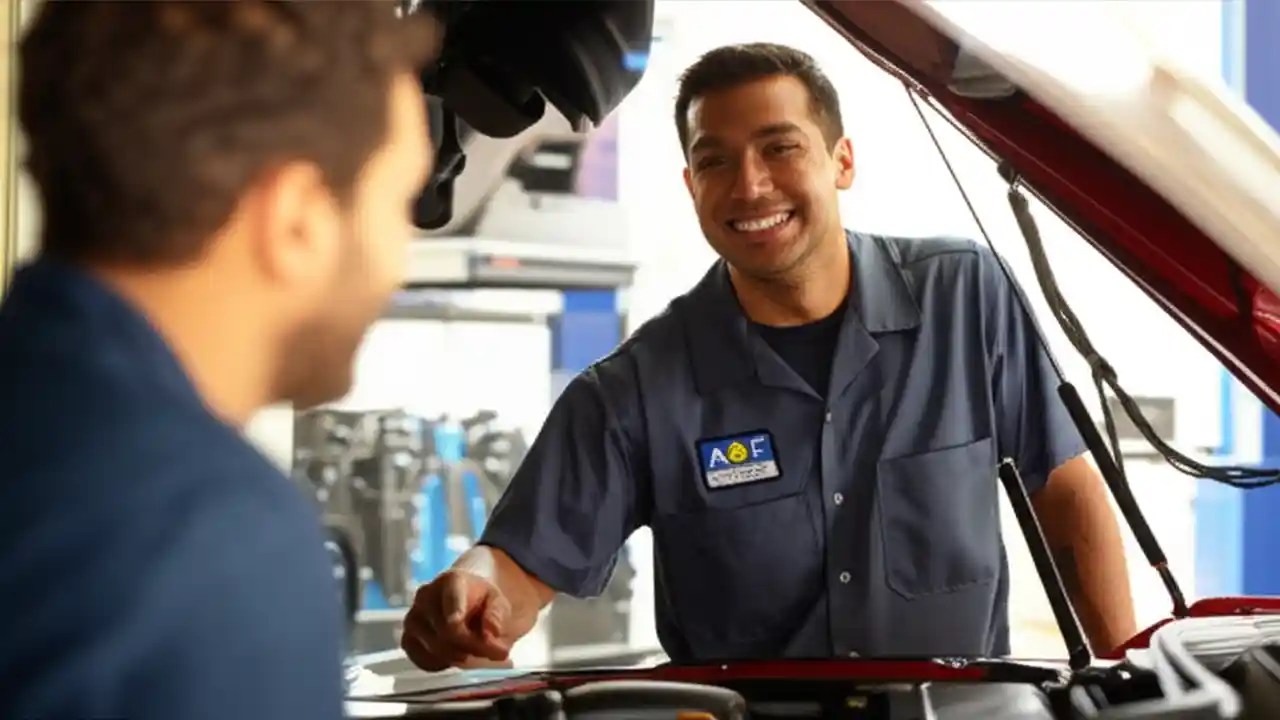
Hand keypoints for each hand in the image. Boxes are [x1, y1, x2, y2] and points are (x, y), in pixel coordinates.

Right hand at [400, 569, 516, 670]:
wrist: (462, 601)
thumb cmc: (481, 601)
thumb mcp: (498, 602)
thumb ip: (497, 616)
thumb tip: (492, 633)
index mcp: (452, 581)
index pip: (451, 597)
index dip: (453, 611)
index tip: (456, 622)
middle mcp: (426, 596)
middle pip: (446, 631)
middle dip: (470, 646)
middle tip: (488, 651)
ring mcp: (413, 617)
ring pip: (434, 648)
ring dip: (457, 656)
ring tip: (471, 650)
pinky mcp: (407, 638)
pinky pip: (422, 660)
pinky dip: (440, 664)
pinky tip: (452, 656)